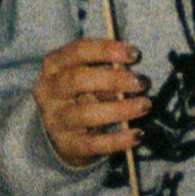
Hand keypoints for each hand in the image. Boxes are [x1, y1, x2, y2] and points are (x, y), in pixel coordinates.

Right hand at [31, 37, 146, 166]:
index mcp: (53, 65)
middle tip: (141, 82)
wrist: (61, 132)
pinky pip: (94, 143)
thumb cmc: (80, 93)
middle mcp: (48, 92)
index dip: (106, 50)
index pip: (78, 51)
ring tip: (145, 104)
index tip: (134, 54)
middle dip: (113, 79)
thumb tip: (131, 75)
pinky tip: (138, 134)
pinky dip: (118, 139)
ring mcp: (55, 120)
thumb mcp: (87, 76)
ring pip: (86, 114)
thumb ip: (105, 72)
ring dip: (120, 109)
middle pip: (77, 80)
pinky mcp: (67, 145)